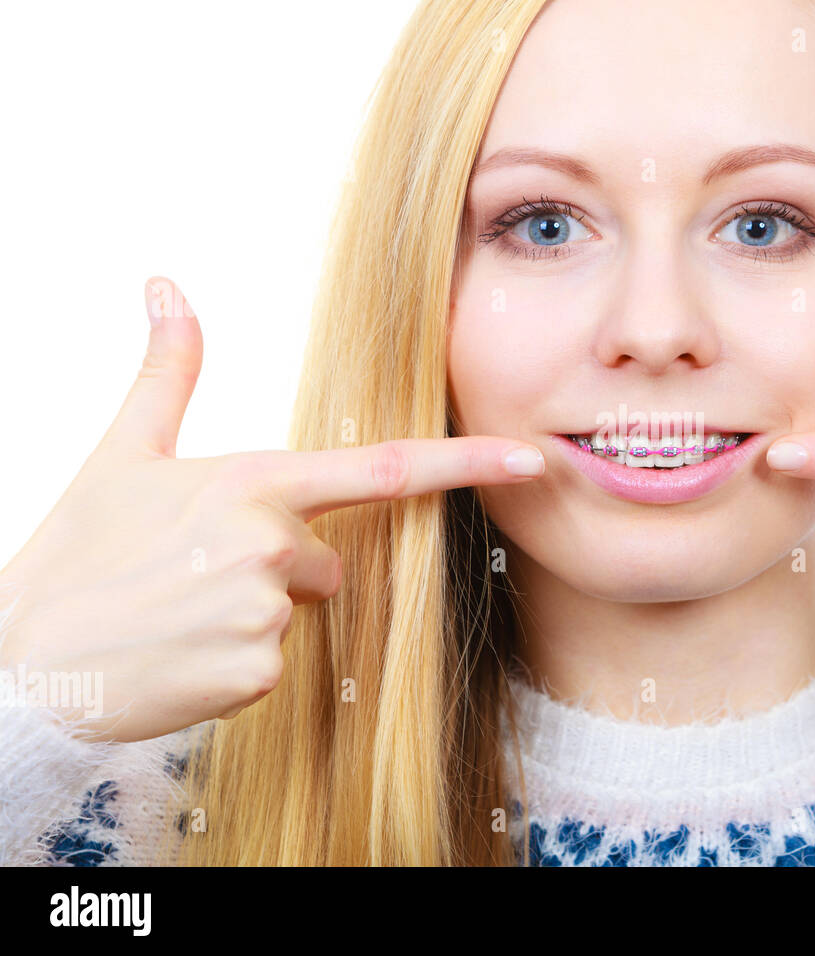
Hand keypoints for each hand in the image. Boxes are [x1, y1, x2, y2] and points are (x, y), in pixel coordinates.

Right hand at [0, 277, 545, 742]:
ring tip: (179, 615)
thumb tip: (166, 283)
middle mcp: (273, 546)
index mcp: (254, 483)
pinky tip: (181, 655)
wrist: (23, 663)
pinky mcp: (255, 674)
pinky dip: (235, 663)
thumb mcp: (121, 454)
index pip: (385, 469)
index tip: (531, 459)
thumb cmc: (75, 555)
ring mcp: (266, 614)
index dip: (468, 465)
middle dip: (280, 569)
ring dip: (253, 615)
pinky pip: (273, 663)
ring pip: (299, 611)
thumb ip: (168, 371)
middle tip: (193, 576)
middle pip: (328, 560)